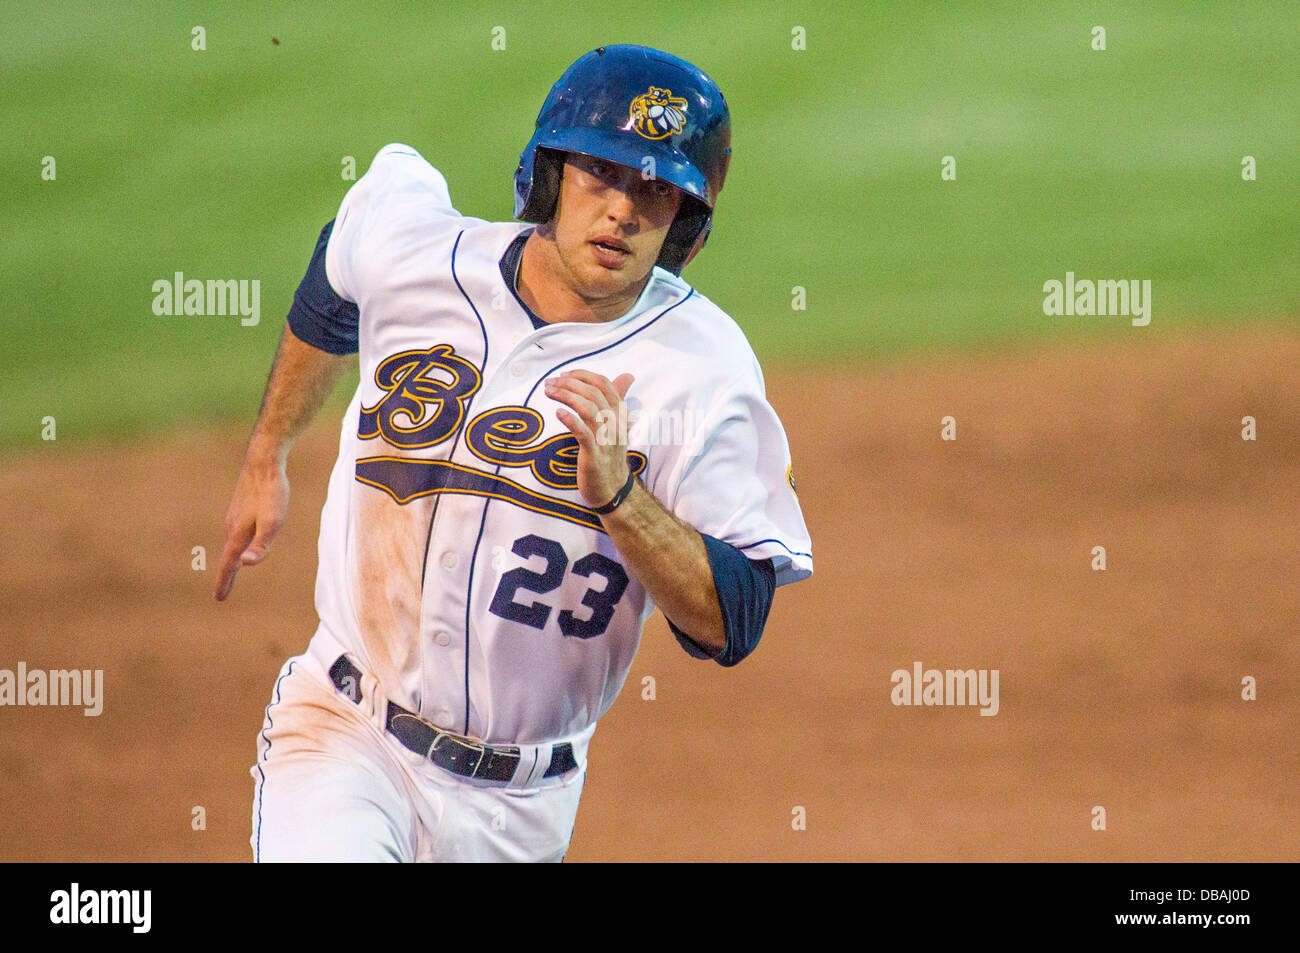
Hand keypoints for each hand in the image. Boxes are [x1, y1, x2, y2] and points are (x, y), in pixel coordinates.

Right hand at [214, 453, 289, 600]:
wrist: (264, 461)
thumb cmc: (271, 493)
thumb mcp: (273, 522)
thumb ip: (261, 544)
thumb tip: (245, 564)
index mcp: (238, 534)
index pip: (229, 565)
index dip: (225, 582)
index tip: (218, 598)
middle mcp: (231, 526)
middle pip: (229, 557)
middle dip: (226, 575)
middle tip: (221, 593)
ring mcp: (235, 516)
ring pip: (232, 543)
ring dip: (231, 560)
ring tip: (232, 572)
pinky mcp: (241, 507)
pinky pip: (237, 532)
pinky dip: (236, 545)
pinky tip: (241, 542)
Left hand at [544, 369, 634, 507]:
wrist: (613, 489)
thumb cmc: (610, 454)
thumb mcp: (617, 424)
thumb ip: (618, 399)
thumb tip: (628, 375)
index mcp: (620, 414)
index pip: (604, 384)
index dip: (583, 375)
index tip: (563, 375)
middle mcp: (615, 424)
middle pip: (594, 393)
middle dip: (569, 384)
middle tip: (550, 383)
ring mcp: (606, 440)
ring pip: (588, 409)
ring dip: (566, 396)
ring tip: (549, 392)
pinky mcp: (595, 456)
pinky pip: (584, 434)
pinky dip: (571, 420)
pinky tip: (558, 413)